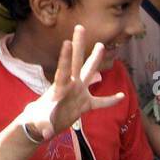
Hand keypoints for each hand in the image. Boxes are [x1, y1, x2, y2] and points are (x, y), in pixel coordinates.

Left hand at [18, 25, 125, 142]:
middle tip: (79, 26)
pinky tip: (122, 96)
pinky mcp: (85, 104)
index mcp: (60, 88)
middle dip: (78, 45)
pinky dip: (110, 101)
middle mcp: (71, 85)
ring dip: (96, 60)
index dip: (65, 57)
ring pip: (90, 73)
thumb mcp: (39, 123)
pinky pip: (100, 102)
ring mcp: (79, 93)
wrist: (42, 126)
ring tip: (101, 45)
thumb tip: (44, 132)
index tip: (67, 42)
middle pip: (76, 62)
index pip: (63, 70)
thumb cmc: (37, 122)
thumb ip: (43, 125)